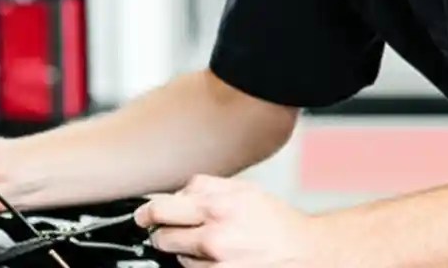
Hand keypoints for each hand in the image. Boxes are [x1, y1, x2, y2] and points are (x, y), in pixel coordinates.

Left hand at [135, 174, 327, 266]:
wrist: (304, 252)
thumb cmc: (276, 222)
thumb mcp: (243, 190)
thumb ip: (206, 187)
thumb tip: (177, 194)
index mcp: (218, 207)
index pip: (162, 208)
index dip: (147, 212)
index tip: (143, 215)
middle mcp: (215, 236)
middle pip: (163, 235)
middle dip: (163, 232)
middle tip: (171, 230)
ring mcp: (217, 264)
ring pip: (177, 256)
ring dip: (185, 250)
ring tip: (211, 243)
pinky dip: (199, 265)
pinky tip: (217, 258)